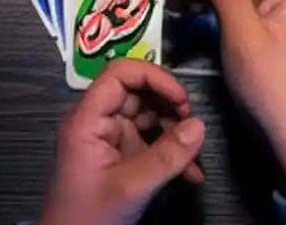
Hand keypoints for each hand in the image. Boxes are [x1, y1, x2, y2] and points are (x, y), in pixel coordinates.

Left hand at [39, 60, 204, 224]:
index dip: (153, 77)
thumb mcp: (131, 187)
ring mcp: (109, 140)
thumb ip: (166, 157)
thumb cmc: (87, 218)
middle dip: (169, 106)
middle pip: (137, 93)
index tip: (181, 97)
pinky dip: (171, 153)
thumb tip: (198, 126)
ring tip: (194, 153)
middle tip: (192, 125)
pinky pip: (150, 142)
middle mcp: (97, 123)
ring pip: (148, 117)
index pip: (119, 75)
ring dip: (175, 132)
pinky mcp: (120, 158)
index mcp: (87, 120)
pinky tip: (191, 173)